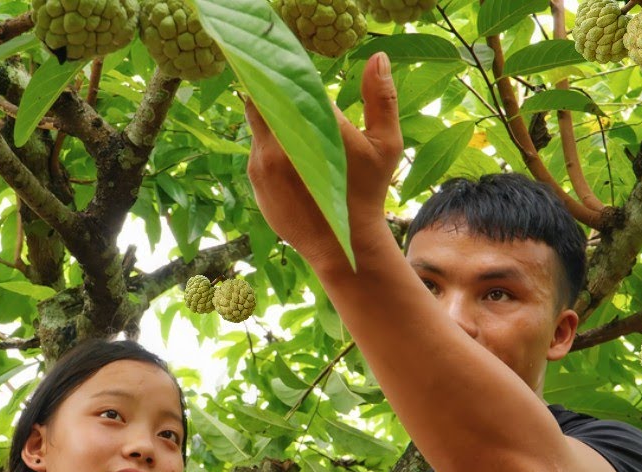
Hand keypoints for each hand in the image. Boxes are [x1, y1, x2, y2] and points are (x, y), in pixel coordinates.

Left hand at [245, 52, 403, 270]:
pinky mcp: (256, 179)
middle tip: (286, 87)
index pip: (290, 82)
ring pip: (257, 123)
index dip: (289, 72)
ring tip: (289, 119)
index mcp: (314, 124)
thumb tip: (377, 57)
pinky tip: (287, 151)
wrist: (343, 244)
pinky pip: (256, 150)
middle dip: (271, 90)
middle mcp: (283, 139)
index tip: (294, 66)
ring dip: (270, 118)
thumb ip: (381, 98)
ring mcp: (264, 161)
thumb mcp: (385, 145)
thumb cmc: (368, 191)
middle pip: (262, 96)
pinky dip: (268, 145)